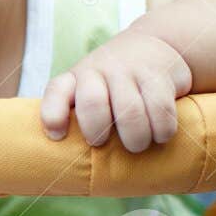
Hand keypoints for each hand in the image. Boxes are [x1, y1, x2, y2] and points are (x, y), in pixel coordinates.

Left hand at [39, 30, 192, 151]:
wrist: (152, 46)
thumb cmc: (111, 84)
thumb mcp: (87, 91)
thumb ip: (76, 118)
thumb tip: (70, 169)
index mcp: (75, 79)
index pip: (56, 92)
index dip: (53, 115)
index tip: (57, 137)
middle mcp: (98, 70)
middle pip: (93, 103)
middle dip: (97, 131)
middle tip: (101, 142)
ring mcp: (128, 70)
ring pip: (130, 111)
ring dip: (135, 138)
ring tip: (137, 145)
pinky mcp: (158, 74)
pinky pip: (160, 108)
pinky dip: (162, 130)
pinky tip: (161, 135)